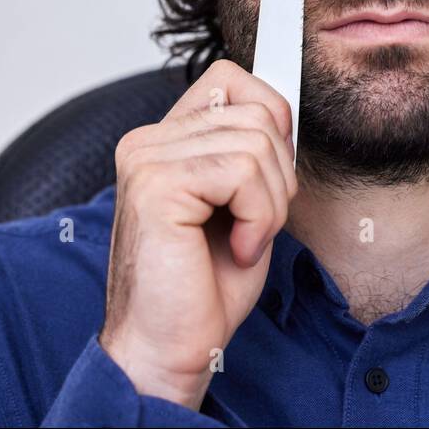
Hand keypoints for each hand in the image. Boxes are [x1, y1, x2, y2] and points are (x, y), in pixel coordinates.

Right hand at [98, 60, 296, 410]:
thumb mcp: (242, 203)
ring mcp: (146, 159)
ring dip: (270, 203)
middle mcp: (147, 141)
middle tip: (255, 225)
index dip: (270, 118)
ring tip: (243, 240)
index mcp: (163, 140)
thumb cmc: (204, 285)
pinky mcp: (155, 186)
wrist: (170, 348)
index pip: (232, 80)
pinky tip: (236, 249)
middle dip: (279, 175)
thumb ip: (251, 152)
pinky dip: (258, 217)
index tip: (270, 177)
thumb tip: (283, 112)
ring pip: (256, 143)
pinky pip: (242, 172)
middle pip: (257, 112)